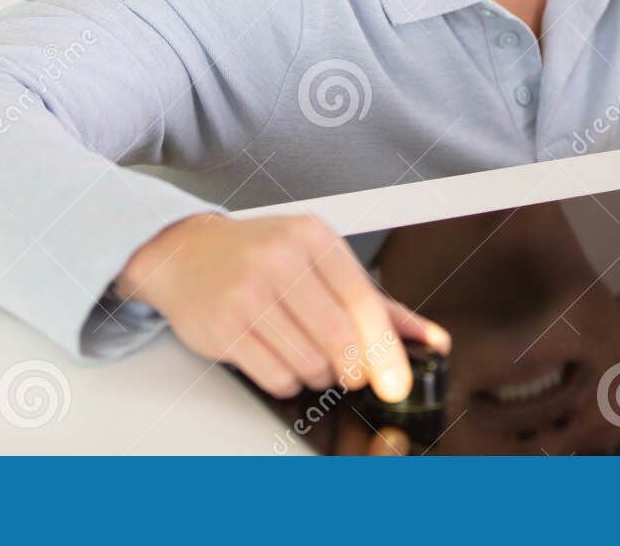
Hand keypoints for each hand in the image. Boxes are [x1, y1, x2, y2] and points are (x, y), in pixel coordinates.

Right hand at [111, 212, 449, 401]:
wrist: (187, 252)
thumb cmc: (262, 256)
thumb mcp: (322, 262)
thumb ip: (378, 303)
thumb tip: (432, 339)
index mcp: (313, 237)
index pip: (363, 301)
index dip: (385, 349)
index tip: (397, 381)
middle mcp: (279, 259)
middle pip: (338, 337)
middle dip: (353, 368)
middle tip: (351, 372)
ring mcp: (247, 293)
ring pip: (308, 363)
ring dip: (318, 374)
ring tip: (308, 355)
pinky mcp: (223, 327)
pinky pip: (274, 376)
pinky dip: (287, 381)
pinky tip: (281, 358)